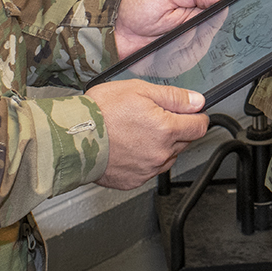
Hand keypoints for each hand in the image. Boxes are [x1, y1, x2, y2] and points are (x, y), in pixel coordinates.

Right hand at [88, 79, 208, 189]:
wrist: (72, 138)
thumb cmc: (100, 112)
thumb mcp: (139, 90)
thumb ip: (173, 97)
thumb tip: (197, 101)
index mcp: (166, 129)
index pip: (200, 127)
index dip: (197, 117)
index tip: (191, 113)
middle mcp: (161, 152)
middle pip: (185, 141)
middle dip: (176, 129)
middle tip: (154, 118)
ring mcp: (147, 169)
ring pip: (168, 157)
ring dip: (161, 145)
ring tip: (138, 132)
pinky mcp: (134, 180)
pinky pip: (149, 169)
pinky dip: (144, 159)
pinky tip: (130, 147)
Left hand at [113, 0, 223, 60]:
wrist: (115, 29)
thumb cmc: (136, 9)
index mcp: (193, 13)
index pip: (216, 18)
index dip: (216, 17)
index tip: (212, 14)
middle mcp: (192, 33)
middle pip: (208, 36)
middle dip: (195, 32)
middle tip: (183, 26)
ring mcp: (184, 50)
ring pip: (196, 51)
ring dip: (183, 44)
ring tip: (168, 36)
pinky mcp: (174, 64)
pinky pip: (183, 64)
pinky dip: (174, 56)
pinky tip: (164, 49)